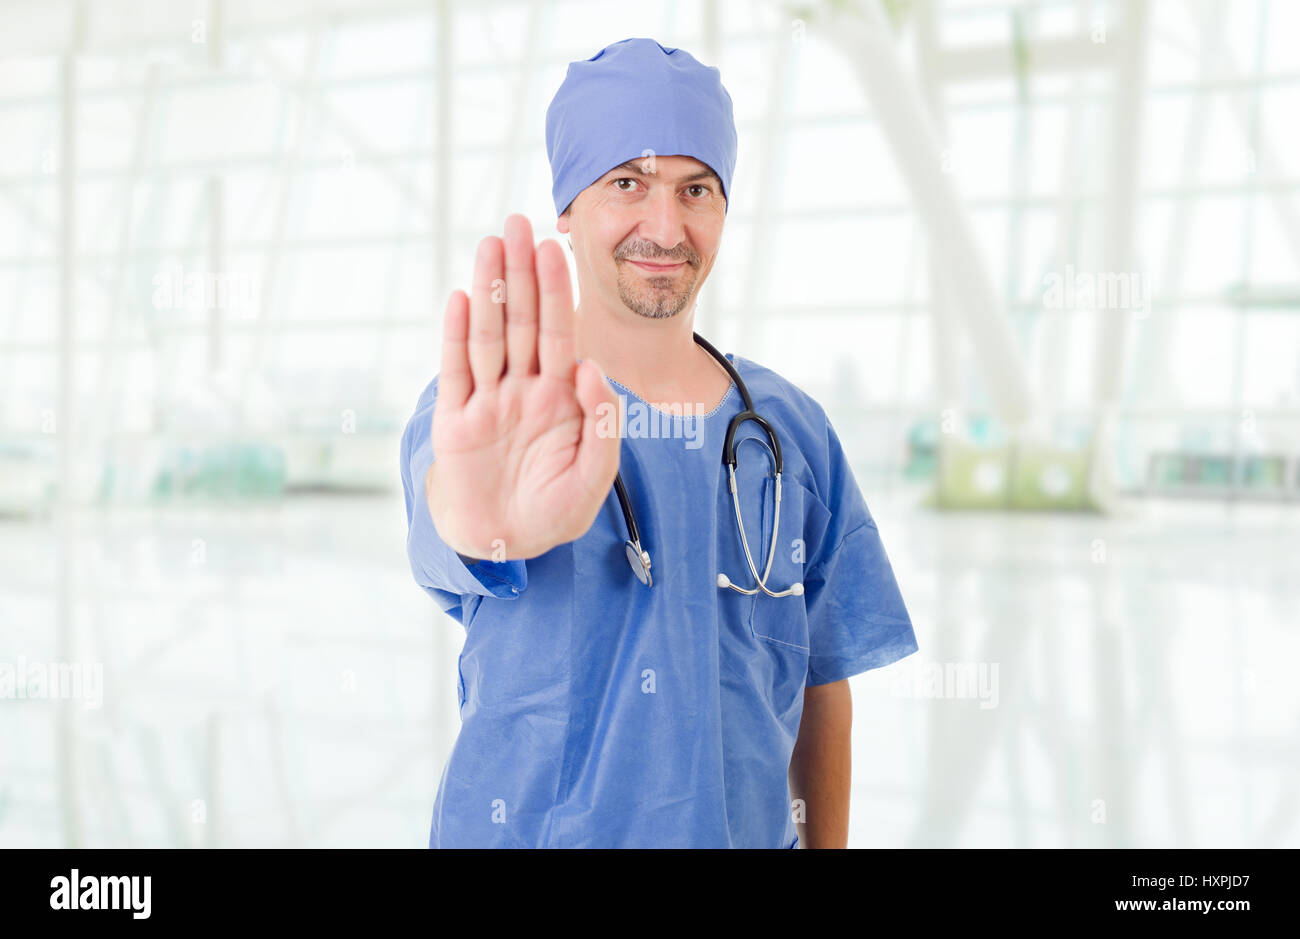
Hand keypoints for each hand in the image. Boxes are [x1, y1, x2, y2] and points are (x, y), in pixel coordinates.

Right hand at [426, 214, 620, 560]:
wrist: (506, 544)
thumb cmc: (554, 510)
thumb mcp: (594, 476)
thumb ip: (602, 424)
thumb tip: (592, 368)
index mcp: (560, 398)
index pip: (559, 333)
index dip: (557, 291)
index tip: (557, 249)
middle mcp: (523, 390)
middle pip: (521, 321)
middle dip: (522, 273)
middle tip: (519, 222)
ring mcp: (488, 401)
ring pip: (488, 335)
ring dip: (489, 290)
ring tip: (490, 244)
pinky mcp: (456, 421)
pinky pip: (457, 371)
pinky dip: (457, 334)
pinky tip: (461, 297)